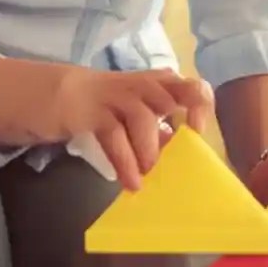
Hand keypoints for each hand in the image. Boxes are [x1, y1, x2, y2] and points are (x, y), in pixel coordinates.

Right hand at [56, 68, 213, 190]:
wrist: (66, 94)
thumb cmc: (113, 109)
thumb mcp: (141, 117)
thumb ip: (161, 133)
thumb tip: (179, 157)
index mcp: (163, 85)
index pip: (193, 86)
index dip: (202, 106)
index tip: (198, 131)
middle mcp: (145, 85)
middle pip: (174, 93)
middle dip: (182, 126)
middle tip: (180, 158)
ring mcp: (119, 95)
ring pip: (143, 118)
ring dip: (149, 151)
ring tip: (148, 175)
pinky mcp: (95, 110)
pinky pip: (114, 135)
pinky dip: (125, 161)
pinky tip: (130, 182)